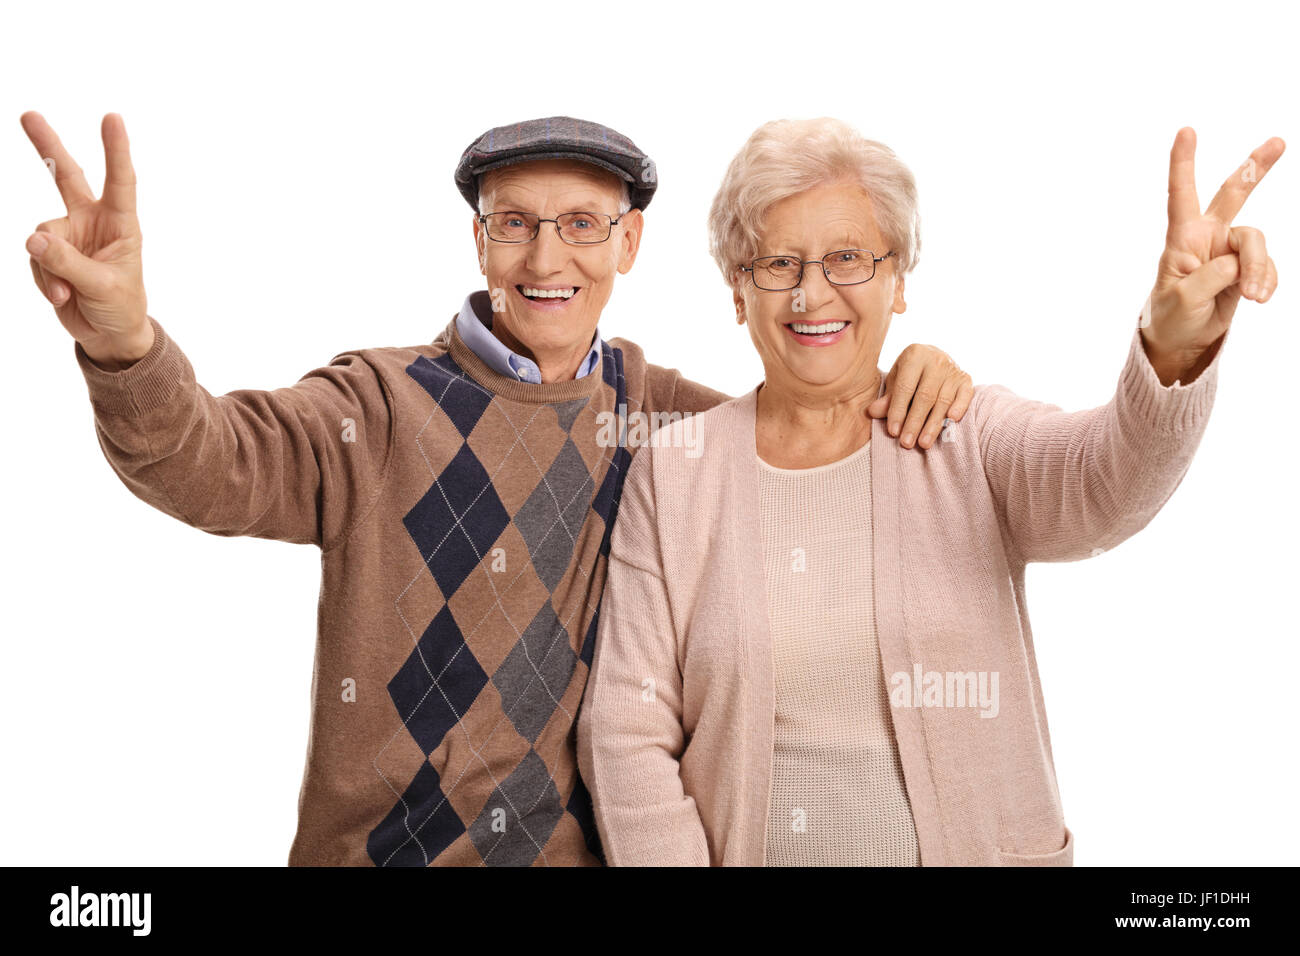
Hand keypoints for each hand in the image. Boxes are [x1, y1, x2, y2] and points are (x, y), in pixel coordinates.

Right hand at [21, 111, 152, 365]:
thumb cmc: (121, 307)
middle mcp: (93, 222)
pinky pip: (35, 259)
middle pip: (66, 176)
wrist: (109, 334)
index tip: (112, 117)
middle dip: (46, 146)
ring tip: (69, 293)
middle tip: (27, 114)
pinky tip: (62, 297)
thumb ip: (69, 263)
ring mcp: (69, 236)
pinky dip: (44, 280)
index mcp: (121, 224)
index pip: (119, 181)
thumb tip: (34, 239)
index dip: (115, 149)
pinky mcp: (50, 254)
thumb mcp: (103, 287)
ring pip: (41, 236)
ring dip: (50, 268)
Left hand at [868, 343, 972, 448]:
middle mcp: (935, 360)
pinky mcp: (966, 378)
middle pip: (925, 396)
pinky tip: (951, 421)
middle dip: (915, 422)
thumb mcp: (896, 381)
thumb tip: (872, 412)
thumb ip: (887, 398)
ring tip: (923, 443)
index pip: (905, 388)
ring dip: (933, 424)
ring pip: (943, 400)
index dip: (898, 411)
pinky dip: (959, 407)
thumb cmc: (910, 374)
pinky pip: (965, 395)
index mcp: (914, 355)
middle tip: (907, 443)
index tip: (893, 432)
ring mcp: (952, 369)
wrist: (934, 358)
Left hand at [1141, 128, 1283, 384]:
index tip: (1186, 130)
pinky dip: (1267, 281)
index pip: (1181, 195)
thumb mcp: (1181, 301)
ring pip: (1256, 242)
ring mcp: (1229, 250)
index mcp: (1182, 238)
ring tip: (1254, 297)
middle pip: (1233, 194)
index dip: (1183, 163)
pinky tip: (1259, 298)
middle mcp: (1207, 236)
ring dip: (1259, 269)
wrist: (1183, 340)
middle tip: (1279, 141)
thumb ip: (1208, 279)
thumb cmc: (1171, 316)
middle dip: (1255, 167)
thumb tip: (1236, 262)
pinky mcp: (1246, 267)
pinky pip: (1266, 265)